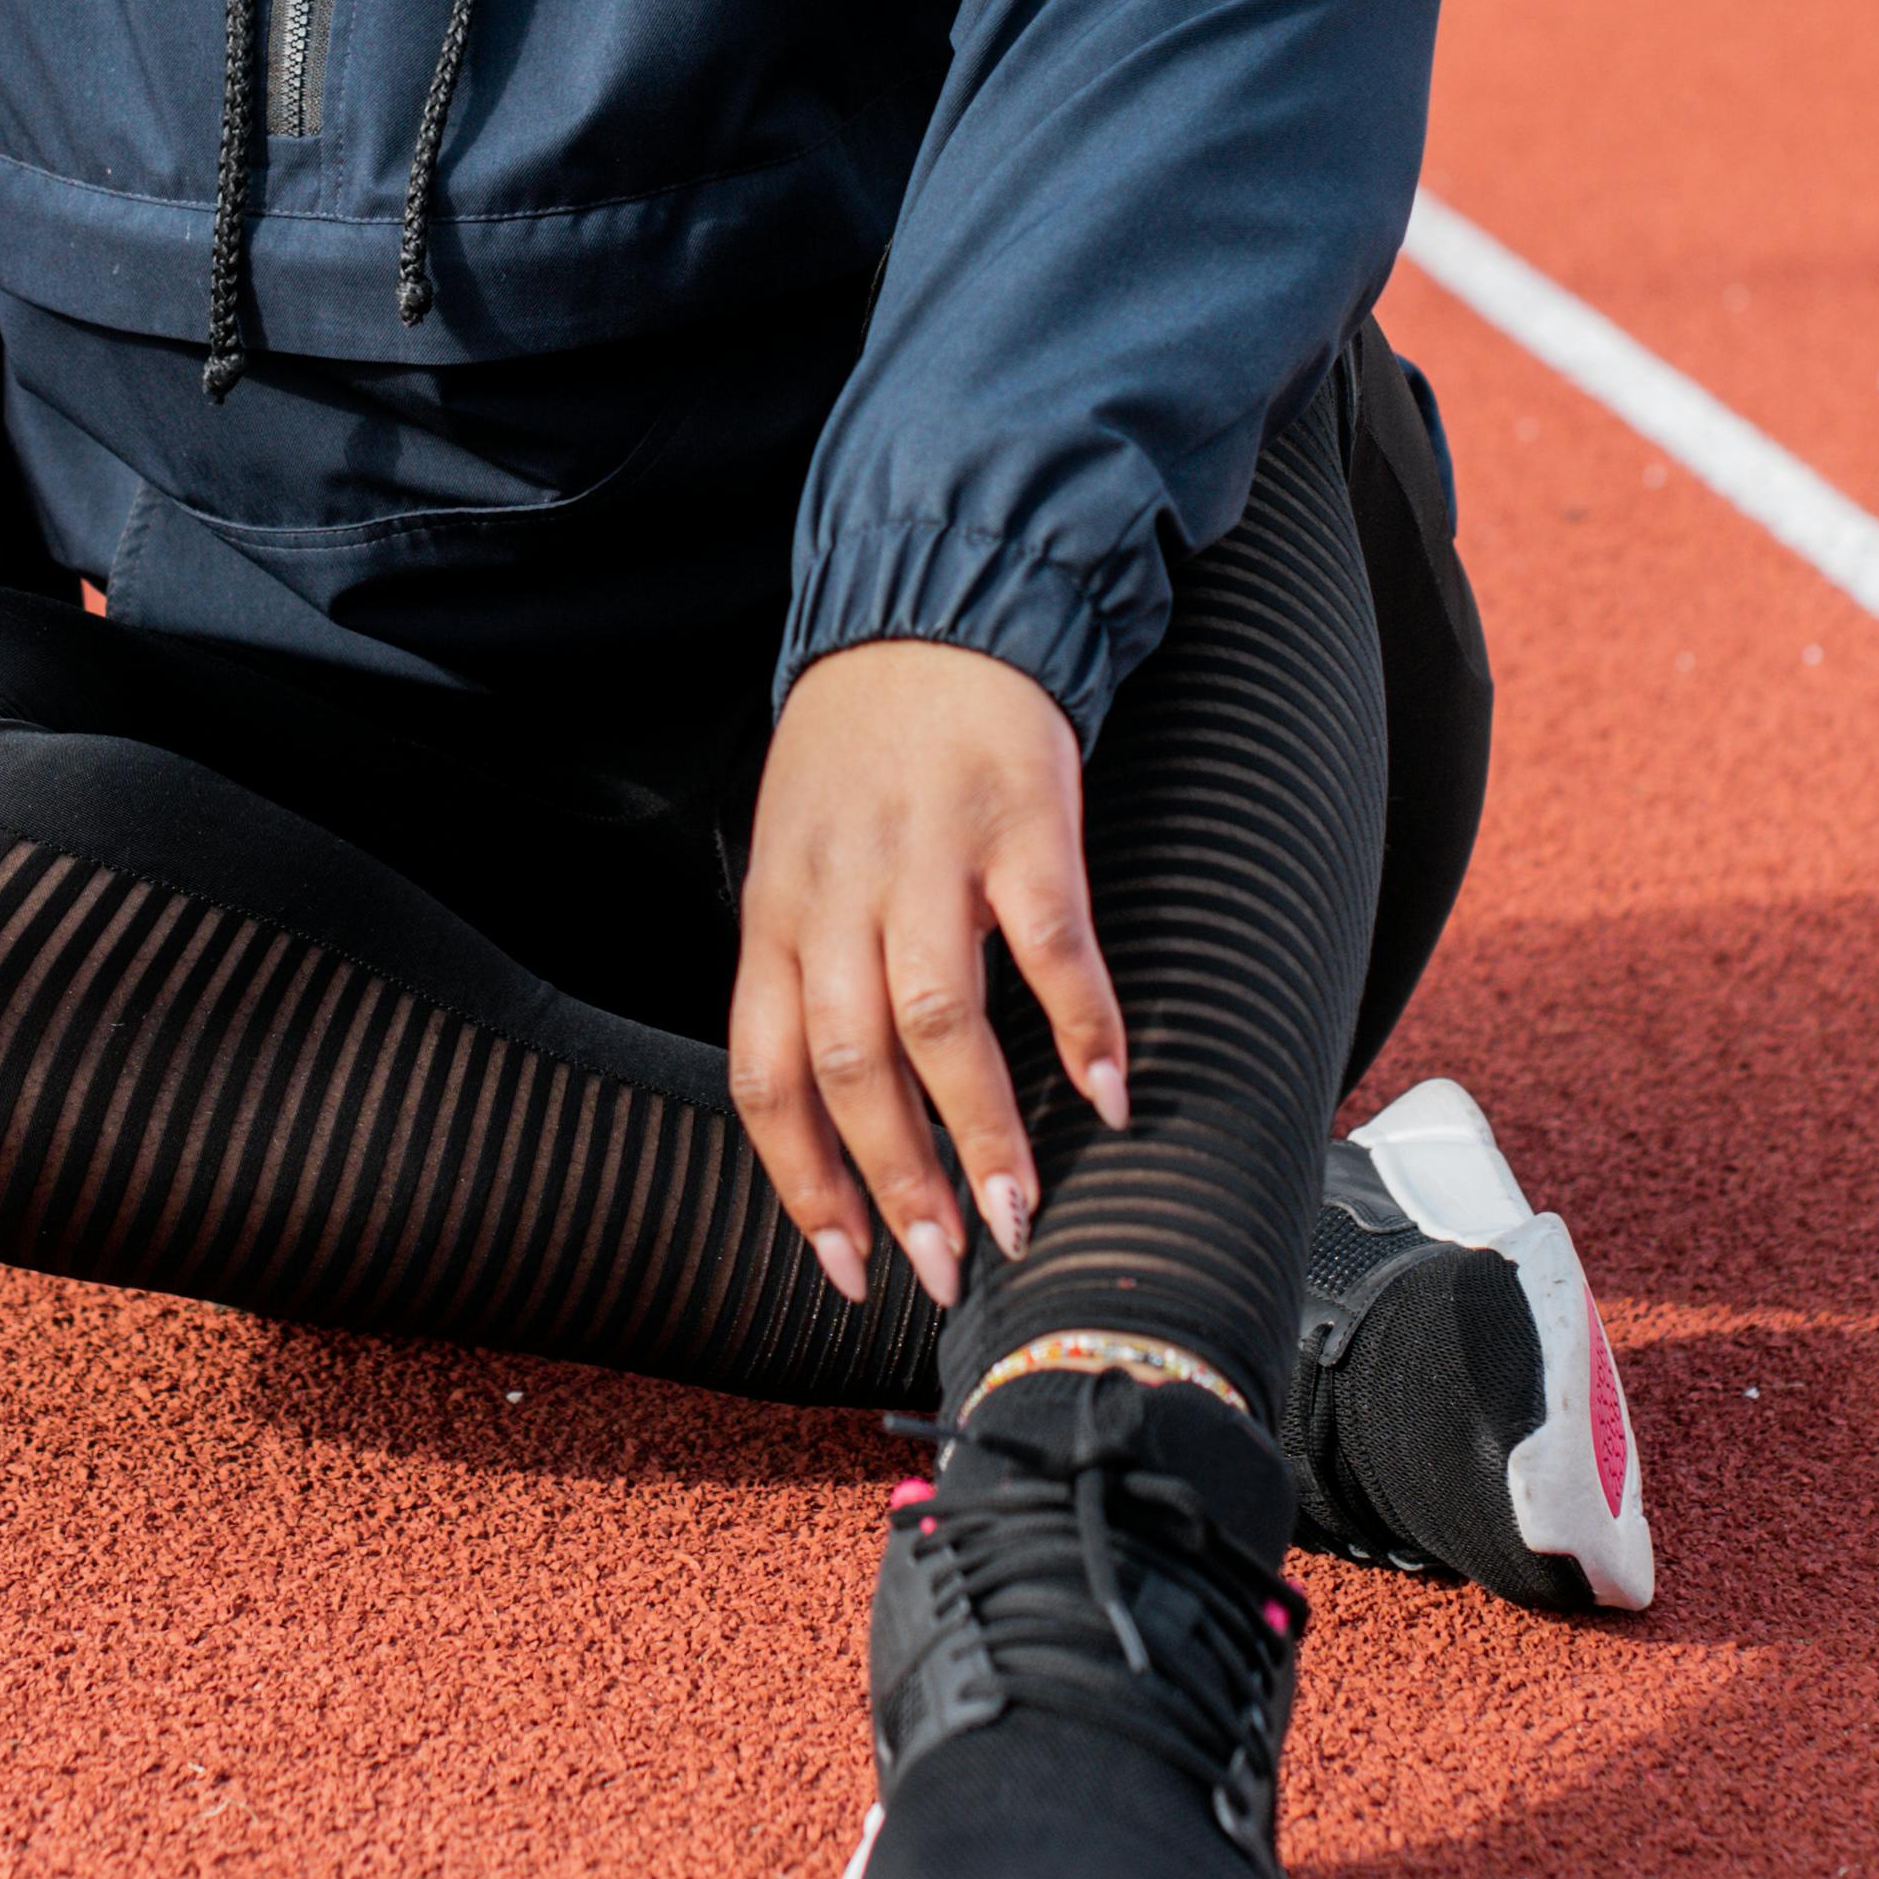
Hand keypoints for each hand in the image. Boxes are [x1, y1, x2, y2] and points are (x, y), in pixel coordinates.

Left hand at [728, 641, 1126, 1316]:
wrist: (931, 609)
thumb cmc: (860, 753)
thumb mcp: (796, 859)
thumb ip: (807, 973)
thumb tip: (831, 1122)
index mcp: (776, 914)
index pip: (767, 1075)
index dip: (805, 1185)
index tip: (849, 1269)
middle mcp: (839, 892)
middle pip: (853, 1068)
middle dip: (898, 1186)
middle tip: (949, 1268)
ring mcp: (929, 857)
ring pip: (940, 1024)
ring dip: (981, 1132)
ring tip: (1021, 1212)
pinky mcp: (1020, 822)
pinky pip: (1050, 943)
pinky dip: (1081, 1025)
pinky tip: (1110, 1092)